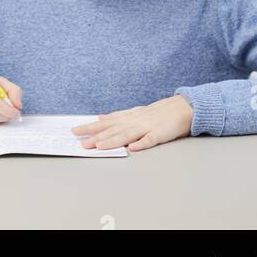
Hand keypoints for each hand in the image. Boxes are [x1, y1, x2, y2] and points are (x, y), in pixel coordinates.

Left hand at [71, 94, 193, 150]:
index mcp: (128, 117)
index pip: (105, 122)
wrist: (181, 108)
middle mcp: (134, 121)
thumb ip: (117, 116)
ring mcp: (147, 127)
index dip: (90, 127)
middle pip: (113, 129)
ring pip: (127, 134)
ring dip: (113, 140)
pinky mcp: (160, 133)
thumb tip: (99, 117)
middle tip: (81, 143)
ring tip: (100, 146)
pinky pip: (150, 139)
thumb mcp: (135, 112)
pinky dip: (142, 143)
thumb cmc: (157, 113)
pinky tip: (133, 148)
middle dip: (96, 136)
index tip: (75, 131)